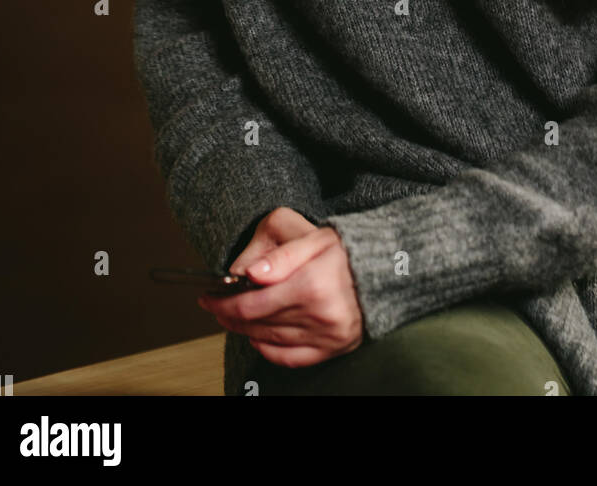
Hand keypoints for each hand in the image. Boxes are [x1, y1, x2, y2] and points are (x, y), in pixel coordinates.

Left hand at [197, 206, 364, 366]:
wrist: (389, 268)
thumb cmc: (349, 249)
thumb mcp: (316, 239)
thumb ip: (282, 256)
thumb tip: (249, 274)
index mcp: (311, 286)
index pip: (251, 303)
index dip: (222, 303)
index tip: (208, 296)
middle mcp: (318, 316)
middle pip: (257, 324)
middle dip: (229, 316)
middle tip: (215, 306)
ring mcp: (327, 336)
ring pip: (270, 340)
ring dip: (245, 331)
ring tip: (233, 317)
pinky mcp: (334, 348)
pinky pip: (291, 358)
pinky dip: (269, 350)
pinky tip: (258, 338)